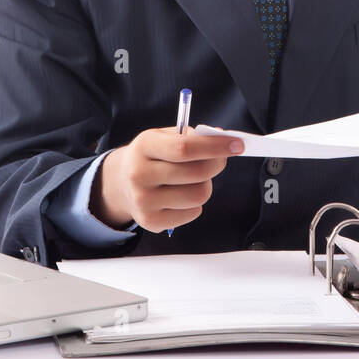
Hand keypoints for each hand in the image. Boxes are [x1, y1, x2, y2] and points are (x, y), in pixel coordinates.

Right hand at [91, 126, 243, 233]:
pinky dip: (195, 203)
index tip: (237, 145)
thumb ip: (192, 136)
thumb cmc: (151, 156)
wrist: (121, 183)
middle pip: (197, 173)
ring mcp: (143, 200)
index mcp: (144, 146)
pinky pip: (193, 212)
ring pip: (199, 195)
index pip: (185, 148)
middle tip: (218, 160)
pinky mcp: (151, 222)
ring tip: (193, 179)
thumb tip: (223, 138)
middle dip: (216, 164)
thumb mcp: (164, 136)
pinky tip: (181, 195)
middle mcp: (140, 174)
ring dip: (205, 184)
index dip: (216, 146)